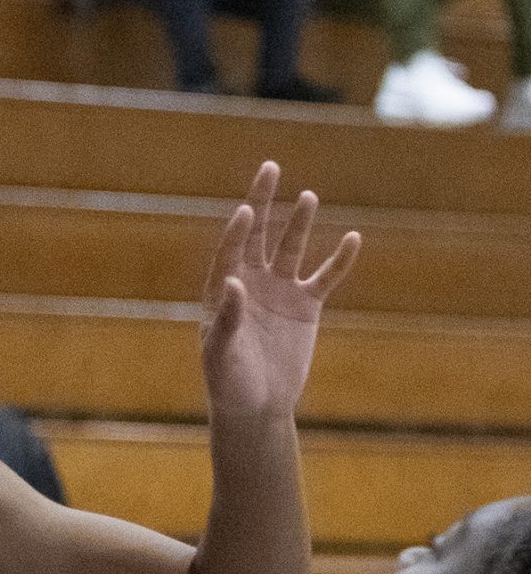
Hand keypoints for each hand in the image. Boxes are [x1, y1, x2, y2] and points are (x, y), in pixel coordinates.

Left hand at [200, 163, 360, 421]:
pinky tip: (352, 237)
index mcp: (220, 289)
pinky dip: (339, 260)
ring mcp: (279, 292)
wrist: (255, 405)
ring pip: (292, 249)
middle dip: (263, 201)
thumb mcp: (220, 351)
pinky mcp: (306, 307)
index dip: (238, 230)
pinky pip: (326, 278)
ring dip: (300, 223)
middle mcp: (249, 282)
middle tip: (270, 167)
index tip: (248, 210)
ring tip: (308, 196)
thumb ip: (225, 317)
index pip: (230, 249)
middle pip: (258, 234)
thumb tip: (233, 281)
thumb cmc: (228, 380)